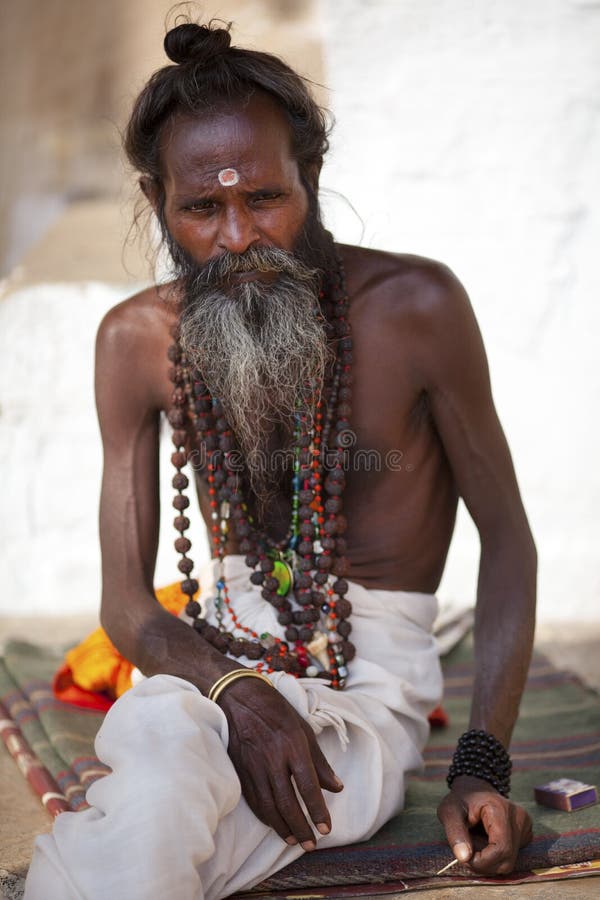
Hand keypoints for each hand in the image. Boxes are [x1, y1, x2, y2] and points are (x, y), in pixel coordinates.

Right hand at [219, 677, 342, 849]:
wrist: (238, 697)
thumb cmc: (276, 710)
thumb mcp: (303, 728)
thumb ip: (319, 761)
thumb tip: (337, 788)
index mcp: (292, 745)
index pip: (308, 786)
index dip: (318, 811)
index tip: (326, 829)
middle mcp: (273, 758)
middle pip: (287, 802)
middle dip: (301, 827)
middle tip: (312, 844)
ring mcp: (254, 766)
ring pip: (269, 806)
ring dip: (283, 827)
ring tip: (295, 840)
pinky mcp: (240, 770)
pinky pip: (254, 800)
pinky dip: (265, 817)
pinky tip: (275, 825)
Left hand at [437, 775, 532, 874]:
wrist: (475, 790)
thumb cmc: (461, 800)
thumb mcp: (450, 811)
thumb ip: (455, 833)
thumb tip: (464, 858)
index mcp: (501, 809)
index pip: (501, 849)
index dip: (483, 861)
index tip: (464, 858)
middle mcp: (519, 818)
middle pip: (507, 859)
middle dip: (484, 863)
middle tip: (466, 852)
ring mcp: (525, 826)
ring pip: (509, 861)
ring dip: (489, 861)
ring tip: (475, 844)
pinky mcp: (525, 834)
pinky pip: (511, 856)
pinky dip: (495, 857)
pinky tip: (485, 843)